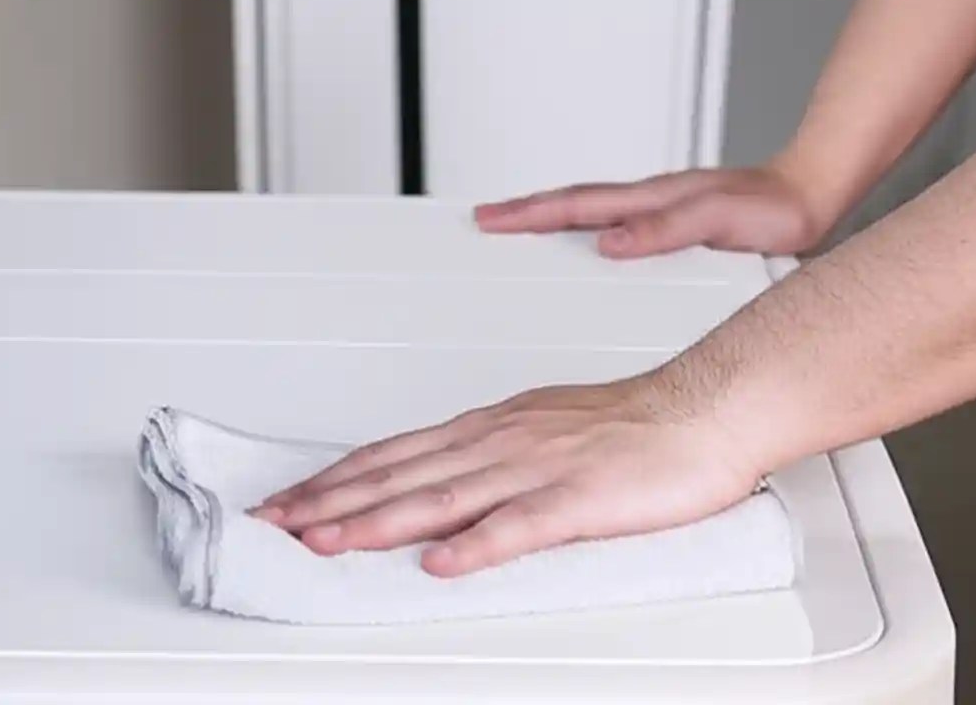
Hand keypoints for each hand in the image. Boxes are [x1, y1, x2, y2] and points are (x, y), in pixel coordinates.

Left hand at [249, 376, 762, 577]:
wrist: (699, 409)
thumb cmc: (627, 424)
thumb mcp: (538, 431)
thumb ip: (484, 459)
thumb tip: (435, 488)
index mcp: (489, 429)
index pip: (393, 454)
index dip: (336, 480)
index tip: (291, 501)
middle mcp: (499, 443)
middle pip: (399, 474)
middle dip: (331, 502)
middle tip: (276, 524)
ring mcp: (536, 469)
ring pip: (441, 497)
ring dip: (377, 521)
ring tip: (327, 542)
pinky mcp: (579, 498)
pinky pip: (520, 525)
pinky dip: (476, 546)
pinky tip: (442, 565)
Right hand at [473, 163, 831, 258]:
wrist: (810, 202)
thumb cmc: (773, 210)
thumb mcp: (717, 220)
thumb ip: (664, 230)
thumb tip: (611, 241)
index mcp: (649, 202)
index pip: (575, 207)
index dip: (528, 215)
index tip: (489, 220)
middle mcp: (646, 208)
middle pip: (569, 207)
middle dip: (522, 215)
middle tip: (484, 223)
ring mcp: (655, 219)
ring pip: (587, 219)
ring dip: (547, 223)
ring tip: (515, 235)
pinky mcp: (669, 234)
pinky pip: (611, 231)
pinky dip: (582, 236)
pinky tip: (581, 251)